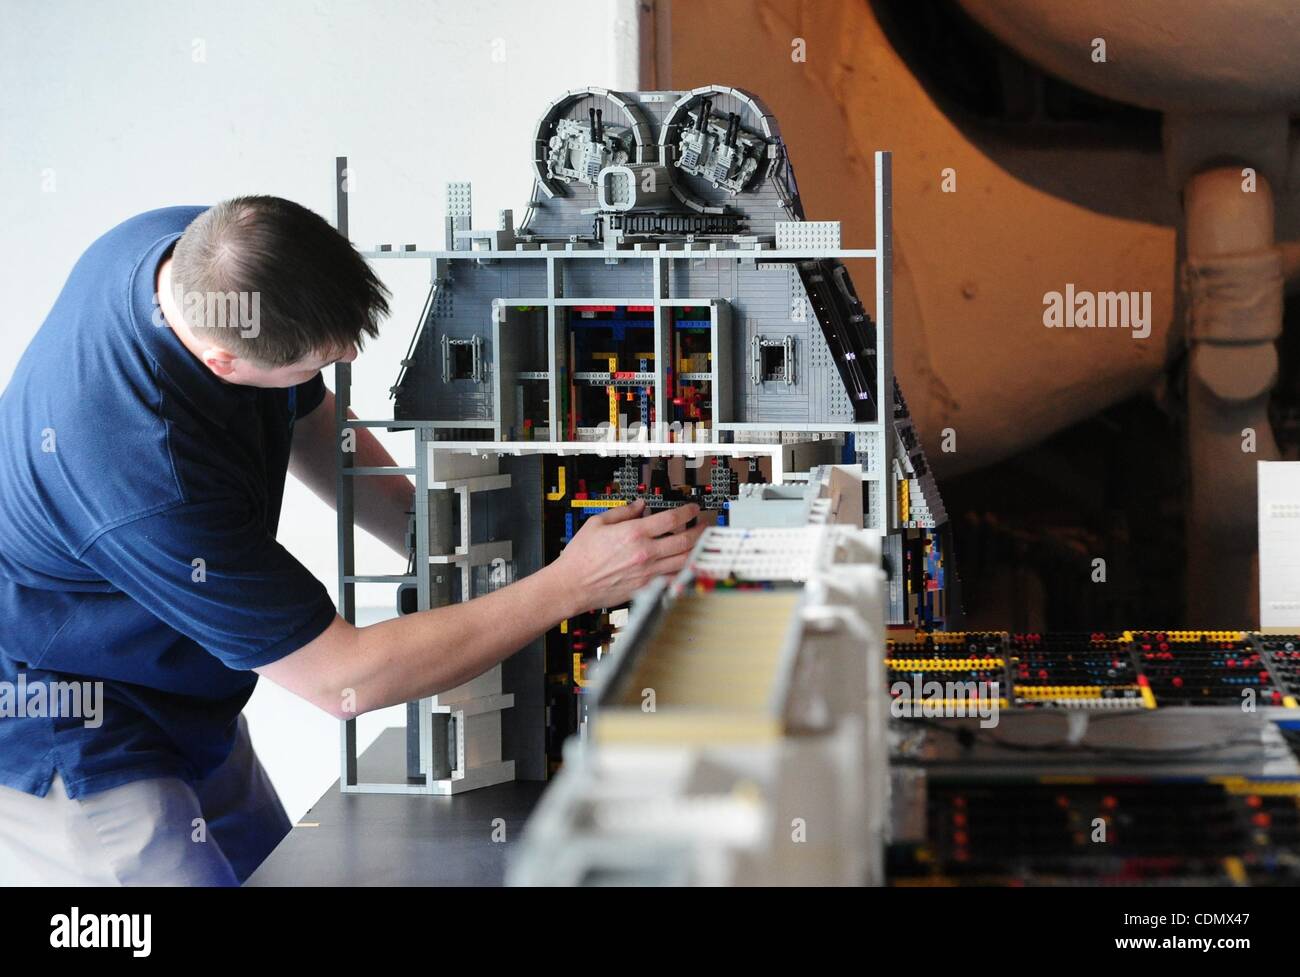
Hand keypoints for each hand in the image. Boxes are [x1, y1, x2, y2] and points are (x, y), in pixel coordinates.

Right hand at [548, 499, 704, 615]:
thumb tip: (639, 505)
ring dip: (697, 550)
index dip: (687, 512)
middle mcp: (644, 553)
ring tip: (702, 543)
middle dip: (699, 531)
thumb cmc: (581, 557)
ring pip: (683, 560)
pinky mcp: (645, 587)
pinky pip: (673, 579)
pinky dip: (685, 571)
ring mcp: (647, 572)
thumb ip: (622, 512)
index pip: (671, 519)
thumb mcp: (597, 523)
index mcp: (633, 533)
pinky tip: (689, 565)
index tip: (692, 509)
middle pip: (684, 540)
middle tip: (704, 525)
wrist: (572, 585)